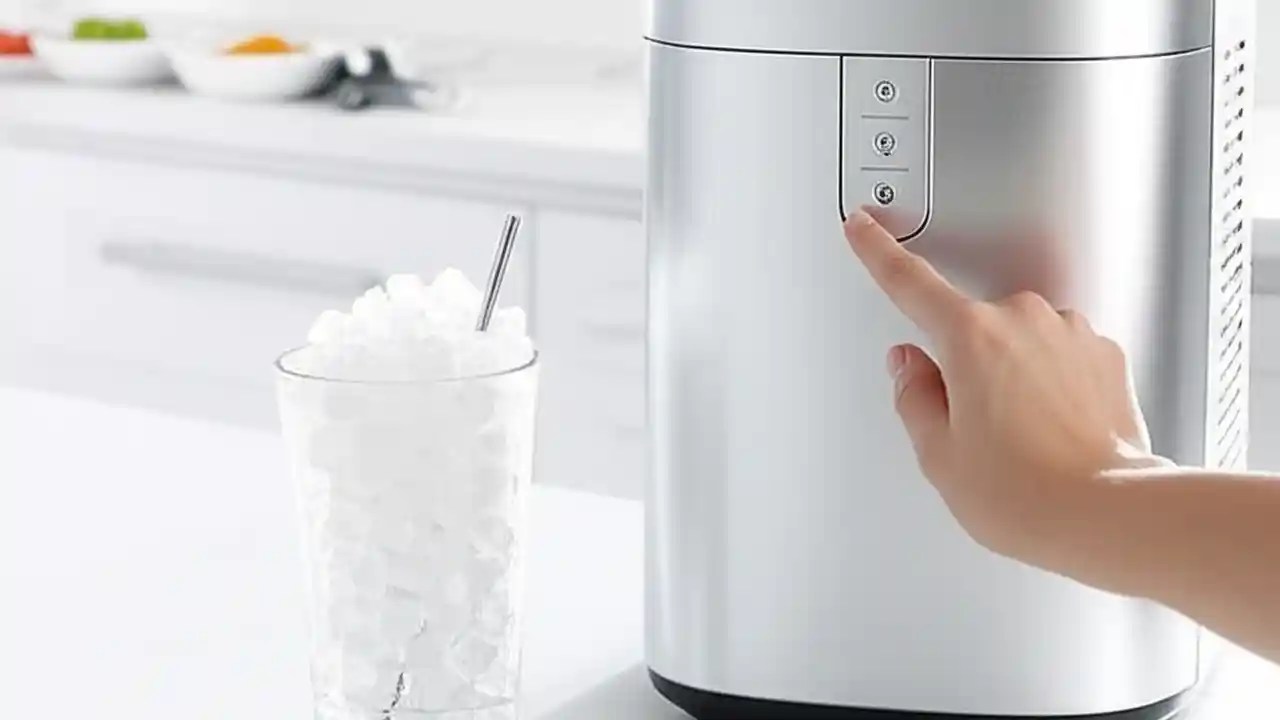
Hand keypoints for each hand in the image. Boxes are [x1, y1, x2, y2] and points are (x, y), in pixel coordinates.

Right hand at [843, 211, 1157, 570]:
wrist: (1111, 514)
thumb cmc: (1028, 493)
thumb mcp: (939, 454)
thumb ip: (913, 397)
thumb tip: (911, 367)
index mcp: (969, 337)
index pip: (908, 282)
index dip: (878, 252)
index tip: (864, 228)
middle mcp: (1022, 320)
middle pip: (969, 328)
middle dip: (964, 366)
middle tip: (974, 429)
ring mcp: (1069, 333)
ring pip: (1019, 342)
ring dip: (1012, 376)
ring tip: (1023, 441)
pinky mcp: (1105, 354)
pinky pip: (1060, 356)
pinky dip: (1052, 386)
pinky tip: (1053, 432)